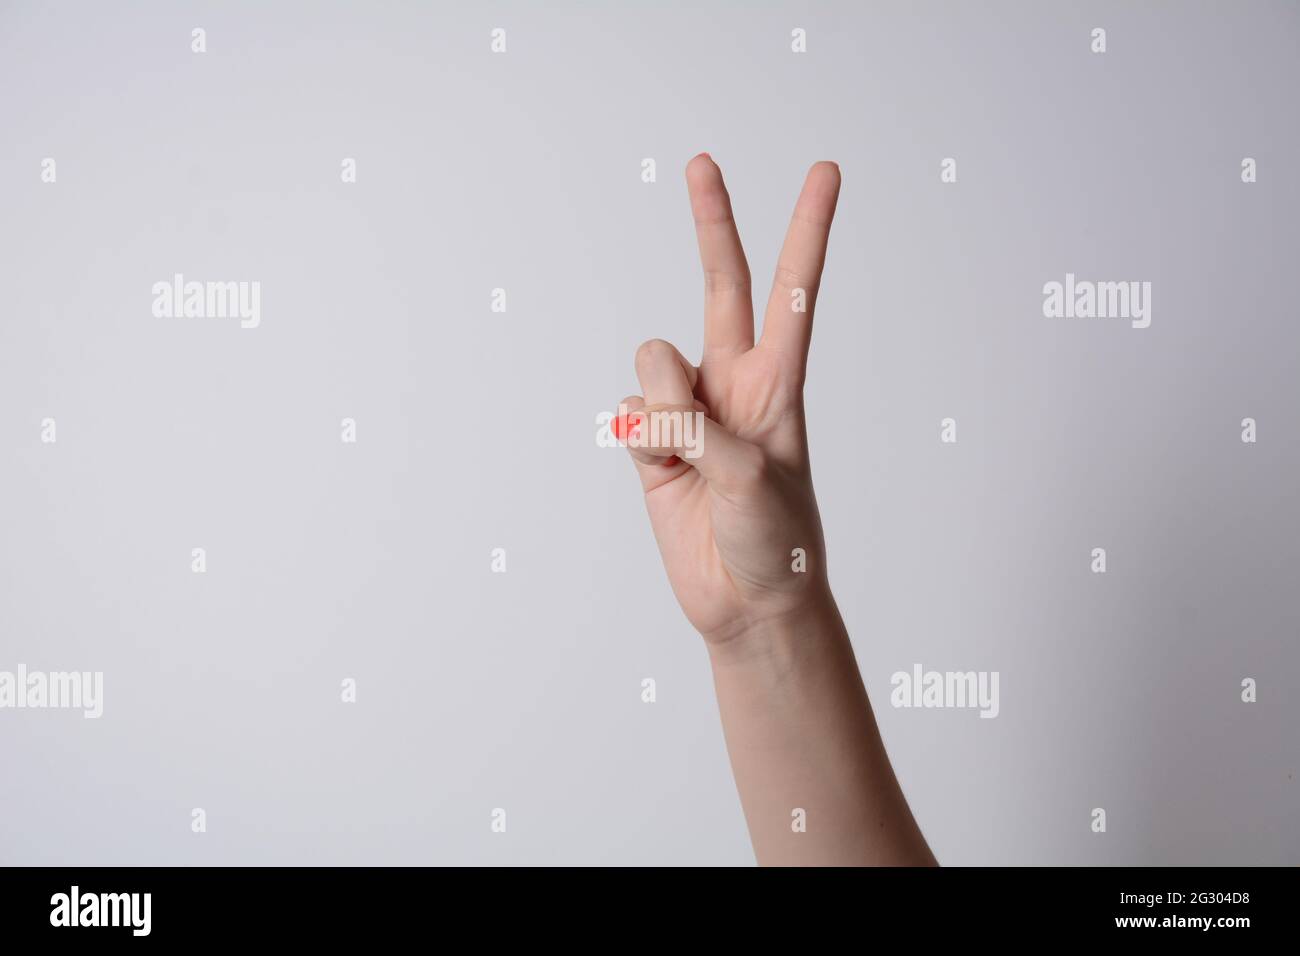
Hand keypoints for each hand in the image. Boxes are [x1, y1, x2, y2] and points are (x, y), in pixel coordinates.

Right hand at [615, 154, 842, 643]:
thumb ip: (697, 424)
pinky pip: (629, 415)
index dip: (807, 230)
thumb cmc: (777, 540)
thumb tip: (647, 395)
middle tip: (702, 162)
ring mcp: (690, 412)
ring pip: (653, 365)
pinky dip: (641, 441)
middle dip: (712, 223)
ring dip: (662, 407)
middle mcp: (733, 383)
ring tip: (689, 462)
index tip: (826, 172)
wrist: (748, 603)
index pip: (792, 292)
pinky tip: (663, 474)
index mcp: (779, 382)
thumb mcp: (752, 477)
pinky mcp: (653, 446)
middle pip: (720, 286)